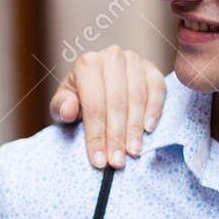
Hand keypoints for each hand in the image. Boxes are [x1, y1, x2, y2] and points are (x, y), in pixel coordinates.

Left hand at [48, 45, 165, 168]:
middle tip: (117, 161)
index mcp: (88, 63)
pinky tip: (149, 129)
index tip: (99, 160)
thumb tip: (68, 111)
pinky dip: (154, 110)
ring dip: (135, 127)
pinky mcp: (152, 68)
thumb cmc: (80, 97)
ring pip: (137, 96)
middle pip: (116, 101)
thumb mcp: (64, 103)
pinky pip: (157, 89)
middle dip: (116, 135)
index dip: (96, 134)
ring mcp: (134, 61)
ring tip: (133, 151)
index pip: (93, 103)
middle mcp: (112, 57)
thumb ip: (61, 107)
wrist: (100, 83)